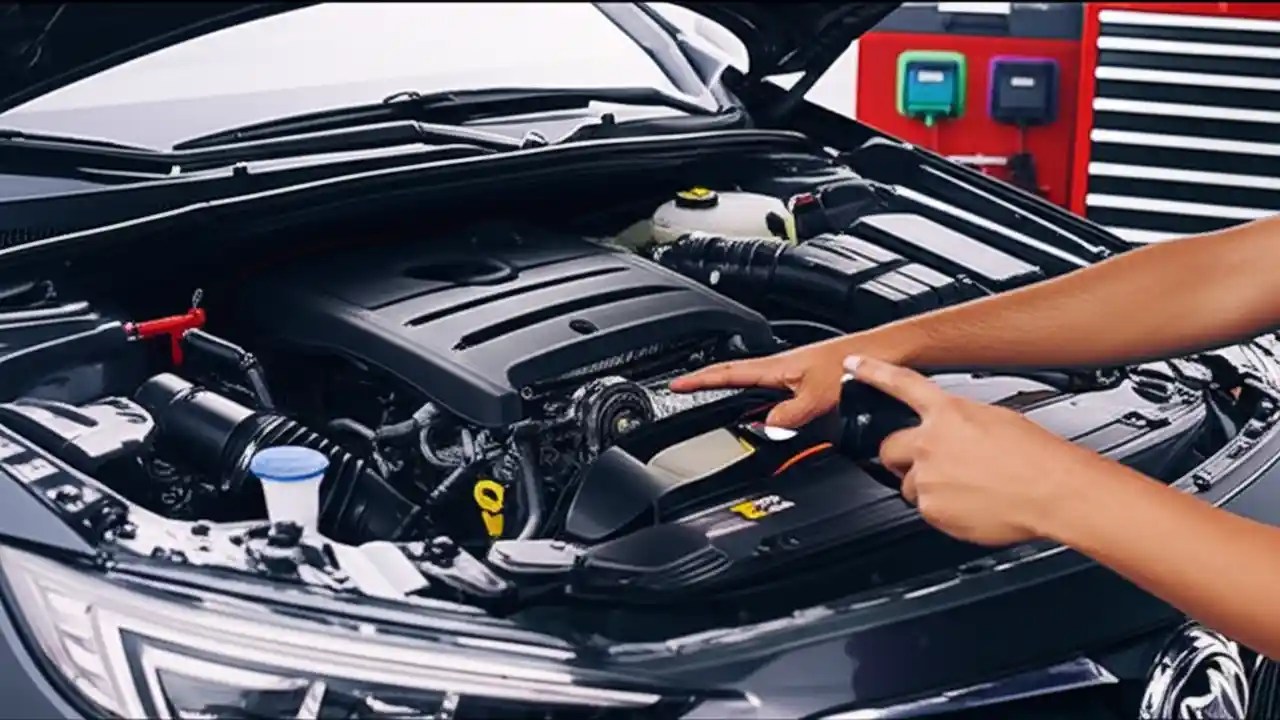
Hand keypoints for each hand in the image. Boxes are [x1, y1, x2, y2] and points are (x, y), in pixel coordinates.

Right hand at [669, 332, 911, 427]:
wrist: (883, 356)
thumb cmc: (853, 366)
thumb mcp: (819, 396)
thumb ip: (790, 414)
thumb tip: (767, 427)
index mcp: (776, 368)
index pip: (727, 374)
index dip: (699, 380)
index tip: (676, 384)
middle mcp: (782, 371)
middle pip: (736, 379)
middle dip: (711, 385)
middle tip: (689, 393)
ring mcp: (794, 377)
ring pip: (758, 392)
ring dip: (743, 401)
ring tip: (727, 415)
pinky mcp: (809, 384)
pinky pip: (779, 400)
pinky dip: (770, 410)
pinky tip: (776, 422)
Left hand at [847, 355, 1108, 546]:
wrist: (1055, 491)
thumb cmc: (1037, 456)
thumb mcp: (995, 419)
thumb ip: (959, 423)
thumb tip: (950, 433)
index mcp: (948, 412)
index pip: (900, 384)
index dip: (871, 372)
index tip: (852, 363)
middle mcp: (930, 442)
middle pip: (890, 448)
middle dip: (902, 458)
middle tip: (931, 465)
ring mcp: (927, 477)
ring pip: (909, 484)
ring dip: (928, 486)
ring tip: (968, 488)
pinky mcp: (933, 509)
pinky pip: (927, 509)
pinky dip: (943, 509)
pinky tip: (973, 504)